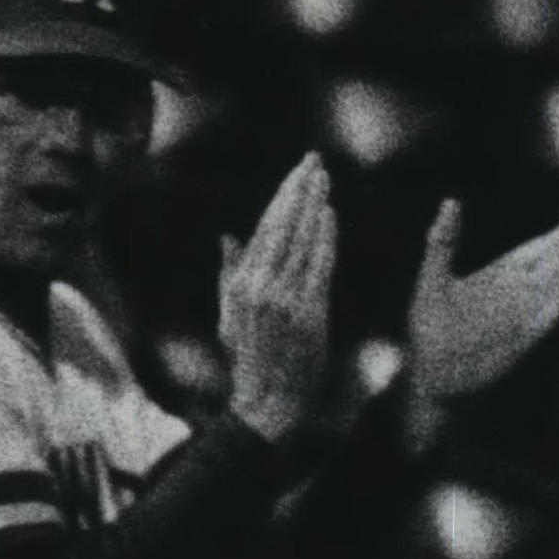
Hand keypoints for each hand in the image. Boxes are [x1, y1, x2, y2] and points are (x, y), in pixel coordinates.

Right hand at [214, 153, 339, 440]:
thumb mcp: (231, 313)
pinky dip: (325, 238)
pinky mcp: (309, 313)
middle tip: (314, 161)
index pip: (264, 228)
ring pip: (302, 240)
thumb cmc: (252, 356)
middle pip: (283, 226)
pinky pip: (319, 266)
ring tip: (325, 178)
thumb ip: (230, 272)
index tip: (296, 172)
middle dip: (299, 189)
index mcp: (241, 283)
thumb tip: (228, 236)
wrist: (269, 398)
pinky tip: (330, 214)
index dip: (282, 196)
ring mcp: (285, 300)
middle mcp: (260, 287)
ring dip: (314, 205)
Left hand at [402, 201, 558, 446]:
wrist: (434, 373)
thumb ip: (443, 241)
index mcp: (500, 274)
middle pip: (552, 264)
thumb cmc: (429, 326)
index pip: (537, 248)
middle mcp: (519, 293)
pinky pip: (549, 316)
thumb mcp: (433, 279)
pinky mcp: (527, 338)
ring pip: (554, 287)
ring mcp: (525, 316)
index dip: (557, 233)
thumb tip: (450, 200)